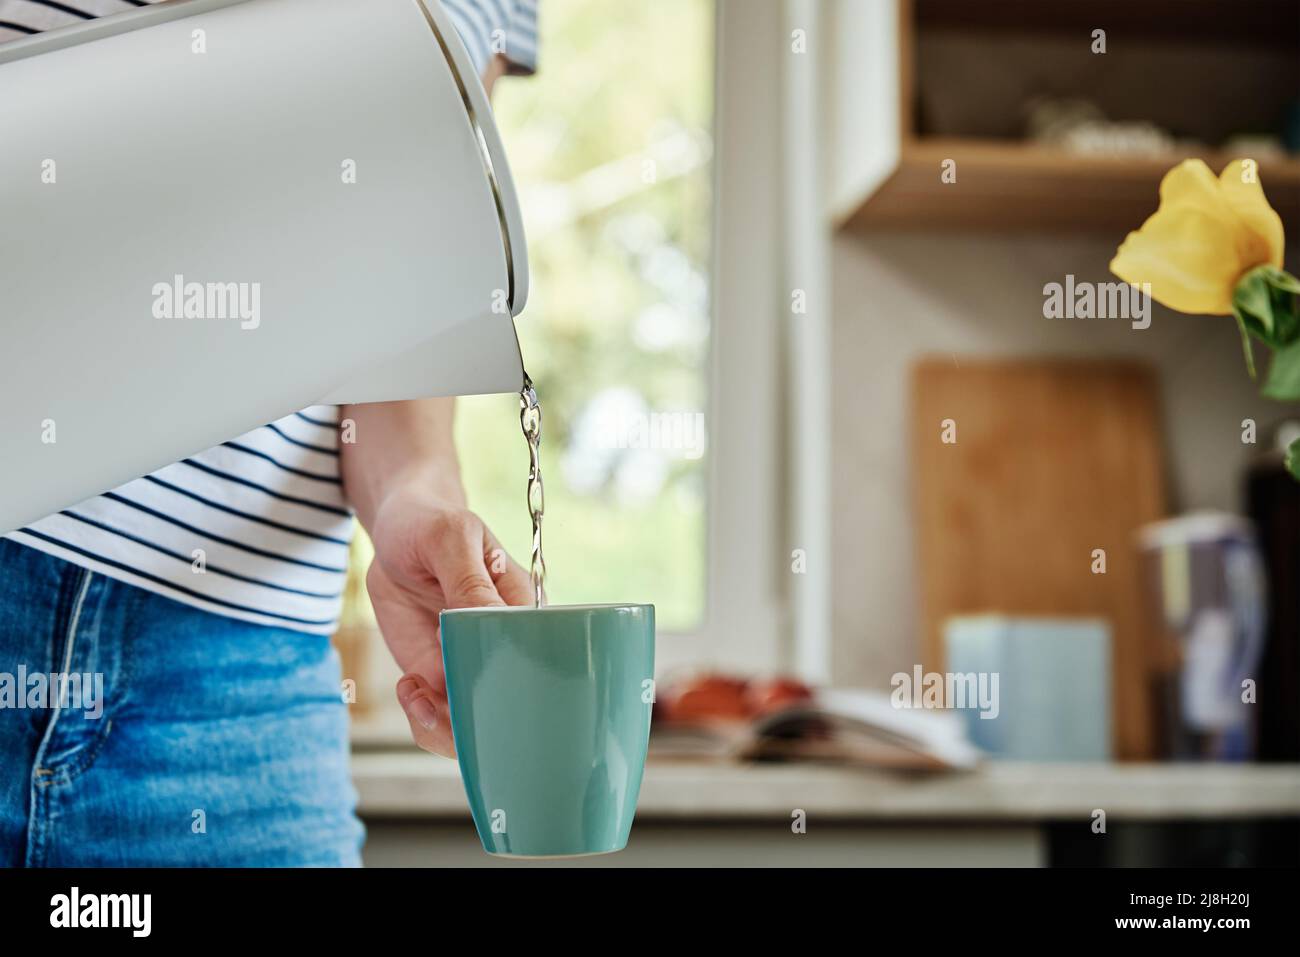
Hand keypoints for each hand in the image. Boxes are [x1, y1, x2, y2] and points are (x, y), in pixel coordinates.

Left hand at [365, 483, 532, 755]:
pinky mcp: (442, 675)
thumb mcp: (450, 538)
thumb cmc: (431, 524)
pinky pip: (444, 717)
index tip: (476, 679)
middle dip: (481, 719)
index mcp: (528, 610)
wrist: (397, 531)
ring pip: (480, 723)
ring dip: (446, 726)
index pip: (544, 663)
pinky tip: (408, 687)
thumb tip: (496, 621)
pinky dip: (423, 717)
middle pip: (517, 706)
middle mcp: (509, 645)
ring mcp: (474, 663)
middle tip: (436, 693)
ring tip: (416, 691)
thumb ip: (470, 579)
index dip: (518, 685)